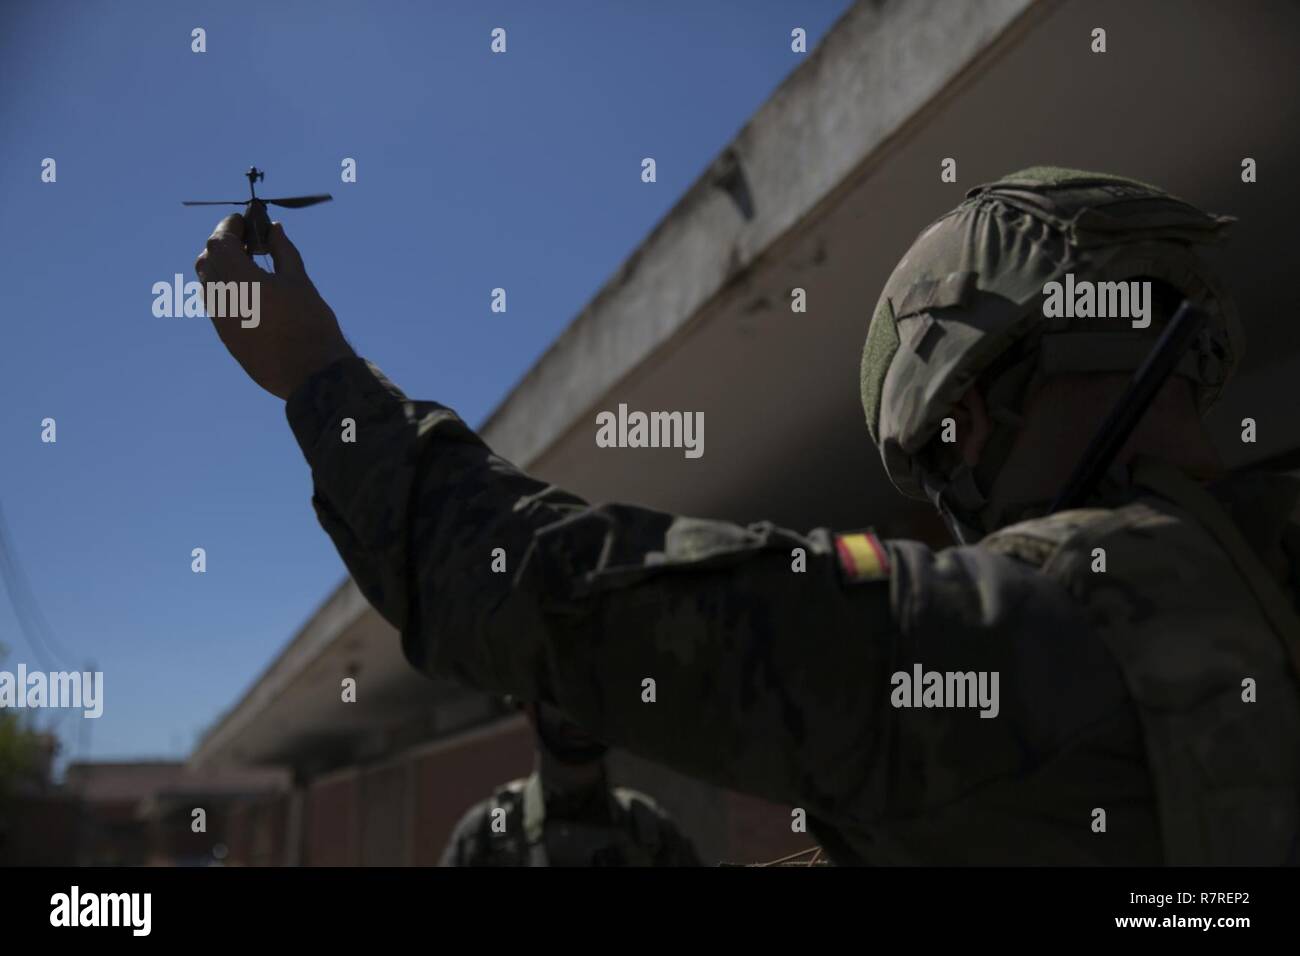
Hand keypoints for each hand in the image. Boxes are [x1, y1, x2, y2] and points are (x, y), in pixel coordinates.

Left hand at [194, 213, 354, 399]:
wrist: (311, 373)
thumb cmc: (310, 324)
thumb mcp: (299, 280)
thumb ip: (282, 250)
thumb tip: (273, 229)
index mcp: (240, 280)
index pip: (219, 242)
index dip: (229, 227)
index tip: (245, 221)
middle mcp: (222, 299)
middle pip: (207, 260)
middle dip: (222, 245)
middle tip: (247, 241)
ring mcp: (220, 321)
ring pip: (207, 283)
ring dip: (222, 267)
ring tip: (250, 265)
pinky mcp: (226, 338)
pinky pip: (215, 303)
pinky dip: (226, 288)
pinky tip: (251, 291)